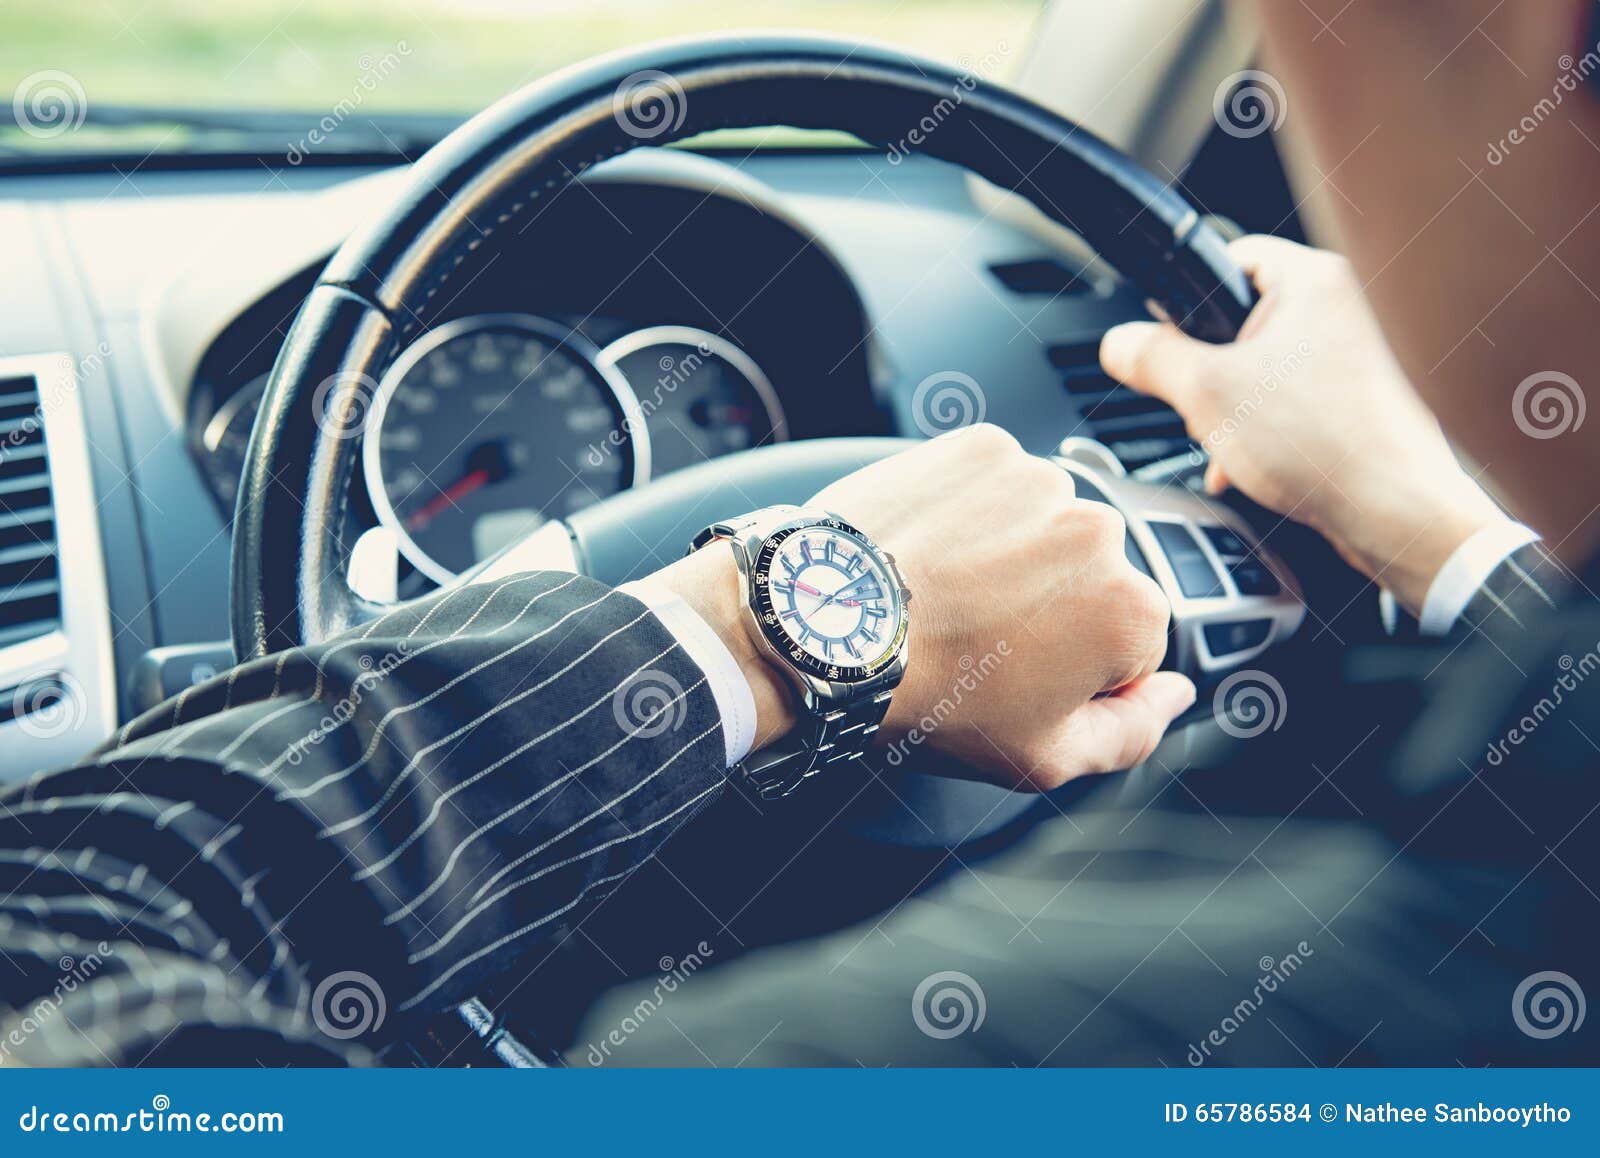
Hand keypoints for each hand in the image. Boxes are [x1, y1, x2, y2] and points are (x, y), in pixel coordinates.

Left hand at [654, 426, 1193, 791]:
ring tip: (945, 592)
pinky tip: (930, 550)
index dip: (1073, 670)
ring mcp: (1038, 480)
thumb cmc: (929, 698)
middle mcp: (1098, 531)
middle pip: (1090, 576)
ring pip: (1043, 524)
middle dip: (1047, 605)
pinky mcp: (982, 447)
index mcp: (1130, 610)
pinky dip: (969, 509)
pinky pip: (994, 482)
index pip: (1132, 643)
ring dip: (1009, 552)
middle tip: (976, 638)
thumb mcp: (1041, 759)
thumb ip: (1133, 731)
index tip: (1018, 677)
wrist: (823, 629)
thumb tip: (1176, 692)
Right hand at [1099, 235, 1506, 612]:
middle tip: (1204, 405)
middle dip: (1204, 376)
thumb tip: (1119, 344)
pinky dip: (1255, 433)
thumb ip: (1152, 359)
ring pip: (1254, 370)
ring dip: (1225, 412)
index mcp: (1308, 280)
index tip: (1169, 343)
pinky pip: (1280, 404)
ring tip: (1231, 445)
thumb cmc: (1324, 444)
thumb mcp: (1206, 393)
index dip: (1185, 304)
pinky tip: (1247, 468)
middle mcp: (1333, 308)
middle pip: (1232, 323)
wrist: (1394, 512)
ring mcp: (1344, 355)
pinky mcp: (1347, 400)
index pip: (1223, 259)